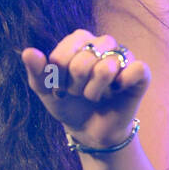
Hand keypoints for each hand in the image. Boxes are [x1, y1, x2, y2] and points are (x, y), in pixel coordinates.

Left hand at [21, 28, 149, 148]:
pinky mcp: (140, 72)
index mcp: (79, 39)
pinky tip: (116, 92)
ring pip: (107, 68)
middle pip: (83, 63)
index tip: (61, 87)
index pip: (61, 57)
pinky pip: (137, 69)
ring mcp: (123, 56)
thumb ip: (36, 72)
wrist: (90, 130)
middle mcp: (103, 42)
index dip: (59, 79)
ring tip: (94, 95)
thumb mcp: (46, 91)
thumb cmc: (68, 104)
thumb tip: (28, 52)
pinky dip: (121, 86)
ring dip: (94, 91)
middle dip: (76, 87)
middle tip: (79, 93)